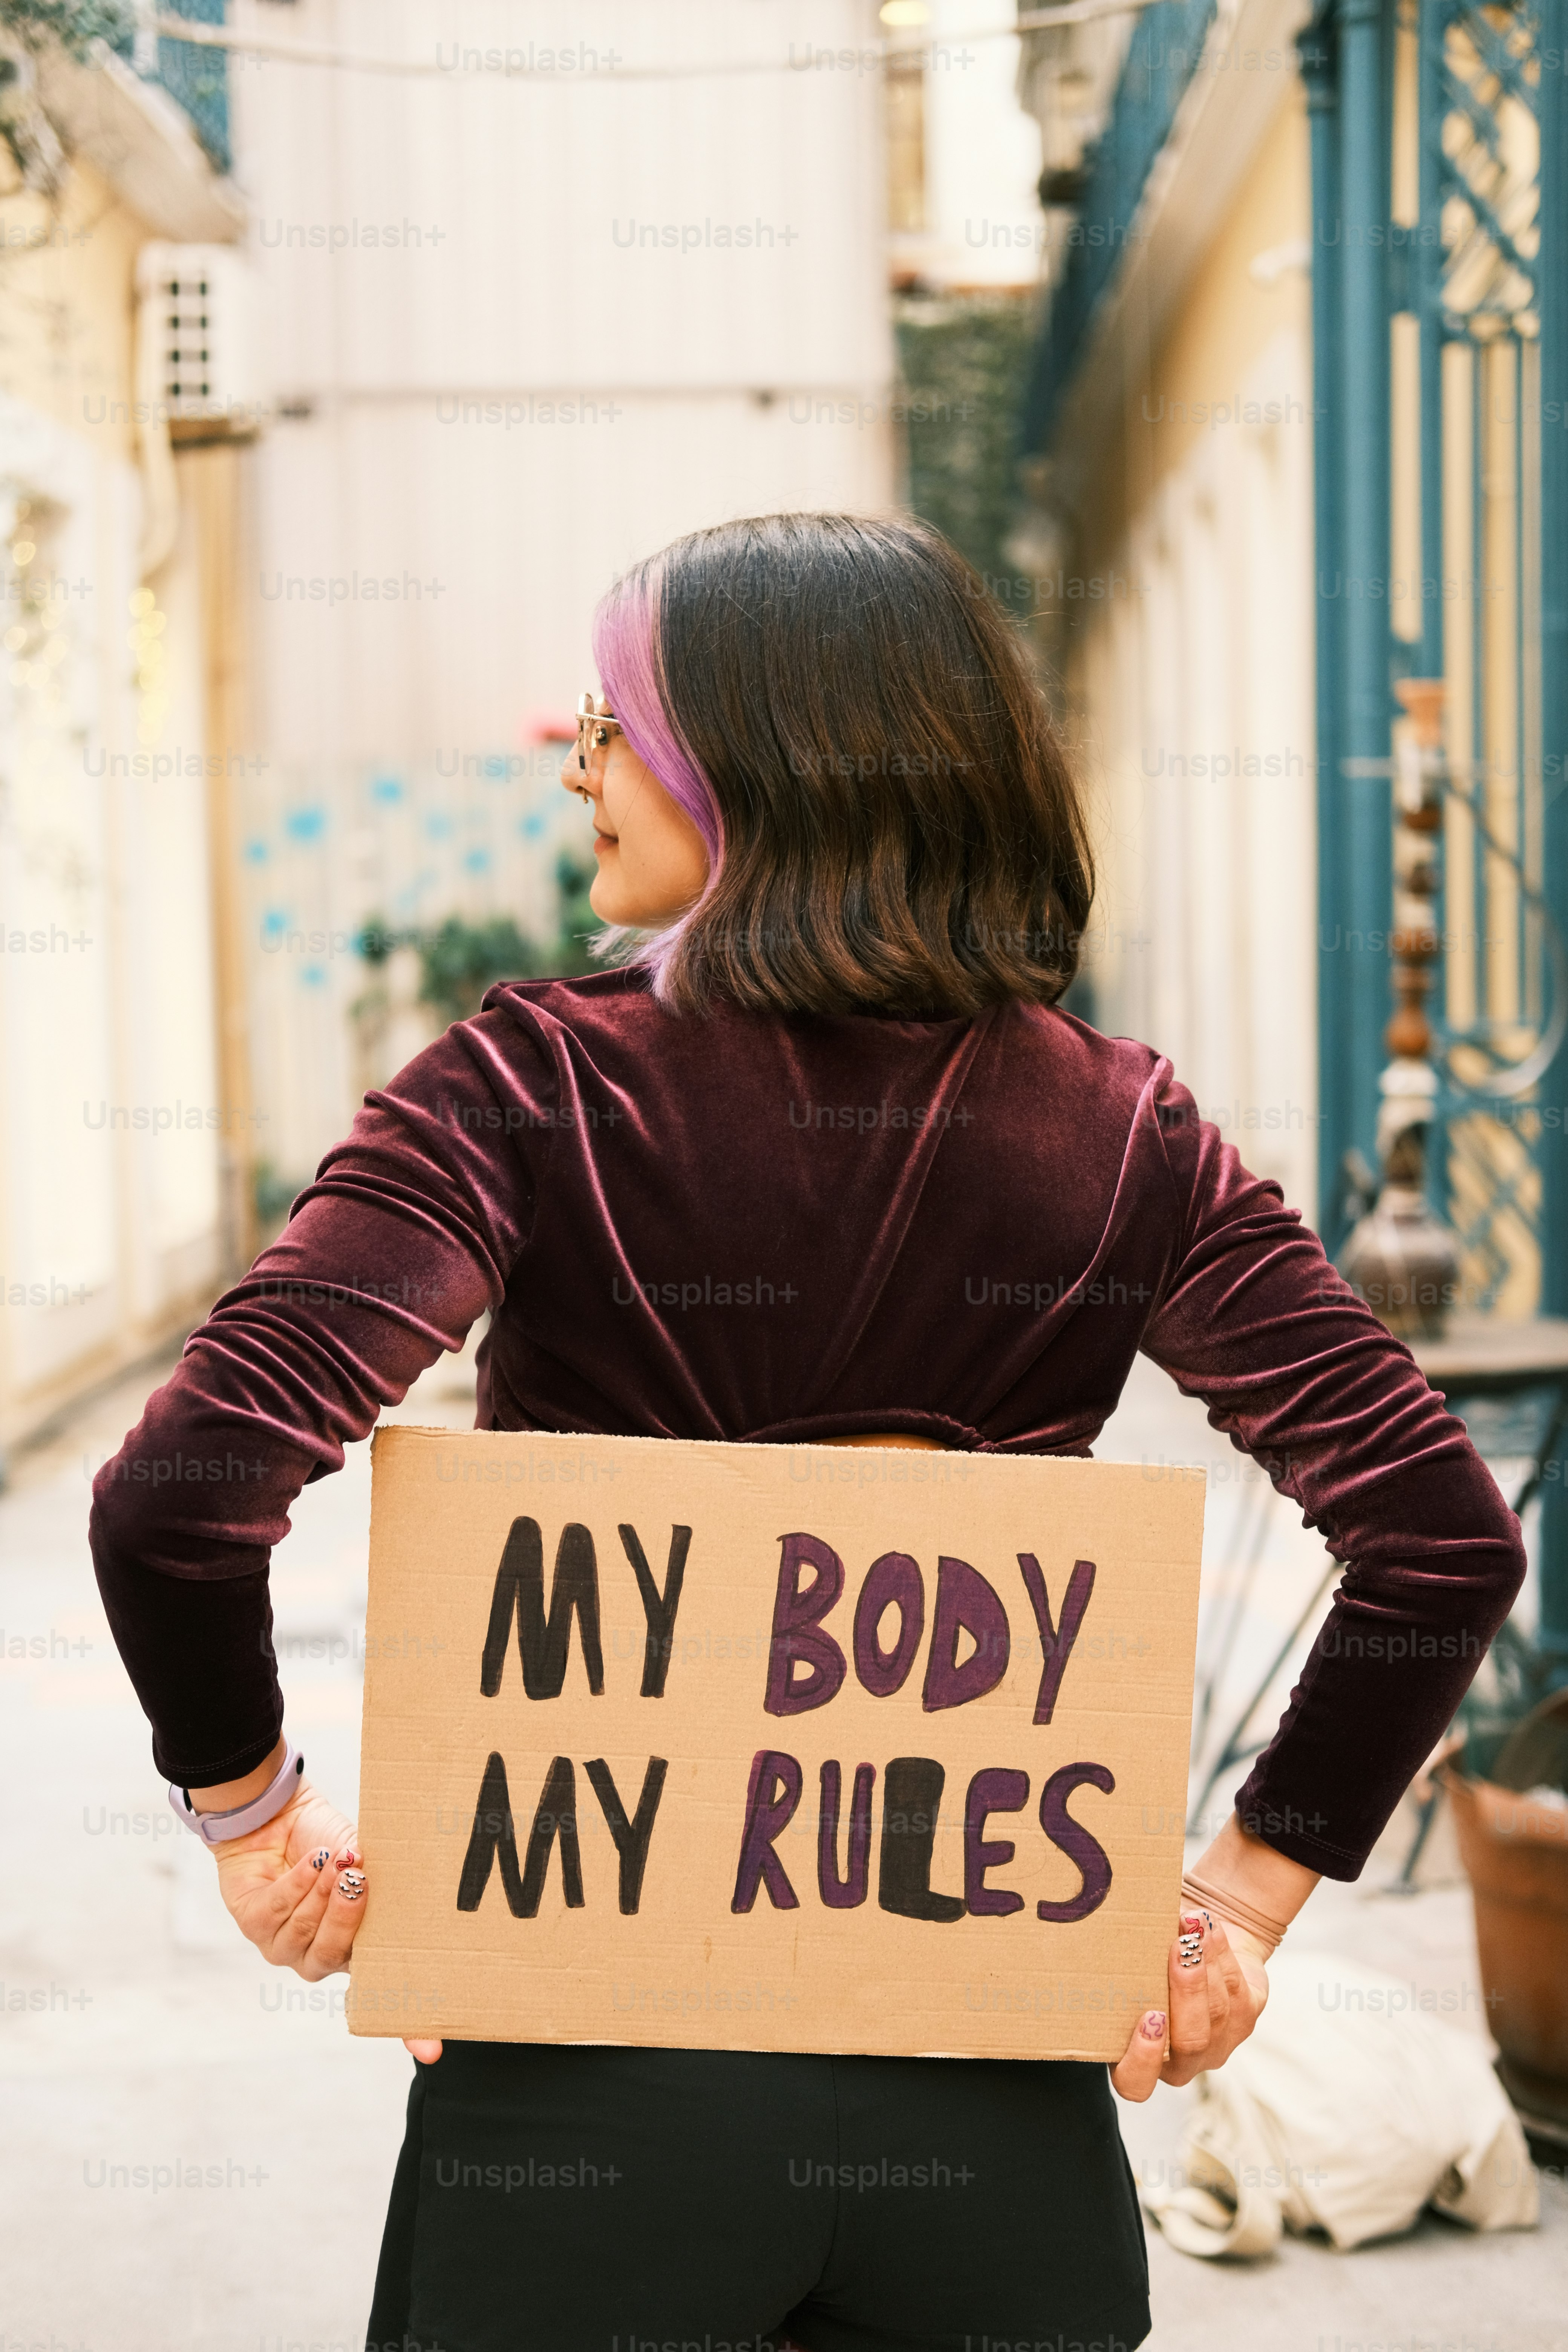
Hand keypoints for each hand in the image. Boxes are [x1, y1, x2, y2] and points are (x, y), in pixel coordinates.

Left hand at [205, 1777, 443, 2063]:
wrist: (280, 1814)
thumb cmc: (329, 1842)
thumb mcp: (368, 1862)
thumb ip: (382, 1885)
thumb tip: (401, 1891)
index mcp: (354, 1951)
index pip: (386, 2002)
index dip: (411, 2029)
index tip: (431, 2051)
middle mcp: (317, 1958)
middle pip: (335, 1955)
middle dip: (347, 1915)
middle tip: (359, 1877)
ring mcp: (282, 1946)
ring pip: (304, 1932)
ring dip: (321, 1890)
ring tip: (334, 1857)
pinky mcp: (252, 1924)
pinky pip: (277, 1913)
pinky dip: (297, 1883)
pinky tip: (308, 1860)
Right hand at [1110, 1908, 1267, 2101]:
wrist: (1195, 1937)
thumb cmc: (1146, 1950)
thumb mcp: (1126, 1959)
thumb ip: (1116, 1958)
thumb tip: (1105, 1926)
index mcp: (1138, 2056)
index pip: (1135, 2082)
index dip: (1142, 2059)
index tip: (1150, 2017)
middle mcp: (1180, 2060)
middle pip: (1190, 2042)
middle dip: (1187, 1991)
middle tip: (1178, 1948)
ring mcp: (1217, 2045)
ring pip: (1218, 2013)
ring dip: (1205, 1961)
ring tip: (1191, 1922)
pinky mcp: (1246, 2020)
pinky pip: (1238, 1991)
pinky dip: (1221, 1952)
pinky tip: (1207, 1924)